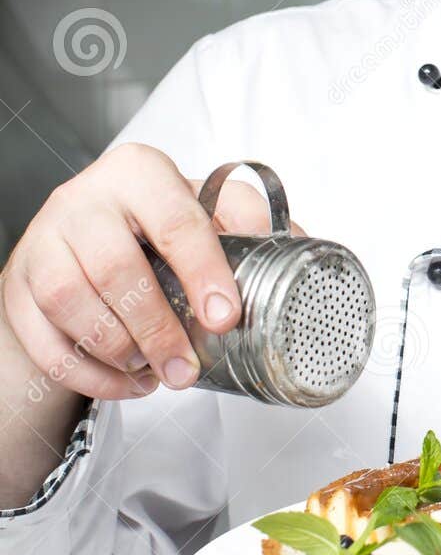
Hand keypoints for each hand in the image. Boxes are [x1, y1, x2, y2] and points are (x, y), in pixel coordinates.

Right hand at [1, 144, 304, 402]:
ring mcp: (42, 241)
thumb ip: (247, 222)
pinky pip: (43, 340)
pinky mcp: (16, 285)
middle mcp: (84, 199)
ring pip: (70, 302)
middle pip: (116, 268)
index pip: (175, 220)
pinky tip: (124, 382)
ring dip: (119, 351)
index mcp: (138, 172)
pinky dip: (88, 373)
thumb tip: (300, 245)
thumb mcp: (199, 208)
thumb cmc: (148, 226)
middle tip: (188, 369)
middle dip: (159, 330)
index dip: (204, 272)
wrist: (79, 241)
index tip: (224, 317)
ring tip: (154, 371)